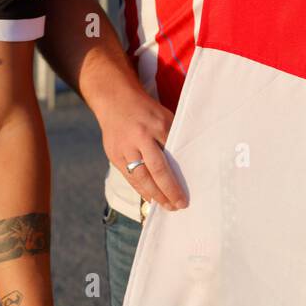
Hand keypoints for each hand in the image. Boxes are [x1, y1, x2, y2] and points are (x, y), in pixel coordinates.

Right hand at [97, 85, 186, 210]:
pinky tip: (151, 199)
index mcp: (157, 124)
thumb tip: (184, 160)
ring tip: (167, 206)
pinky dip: (140, 189)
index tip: (191, 188)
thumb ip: (171, 135)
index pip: (173, 153)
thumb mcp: (163, 115)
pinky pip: (129, 177)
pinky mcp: (114, 155)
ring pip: (141, 177)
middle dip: (169, 190)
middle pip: (157, 169)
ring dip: (155, 195)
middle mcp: (140, 137)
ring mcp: (124, 148)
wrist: (114, 99)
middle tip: (180, 205)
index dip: (181, 172)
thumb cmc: (145, 110)